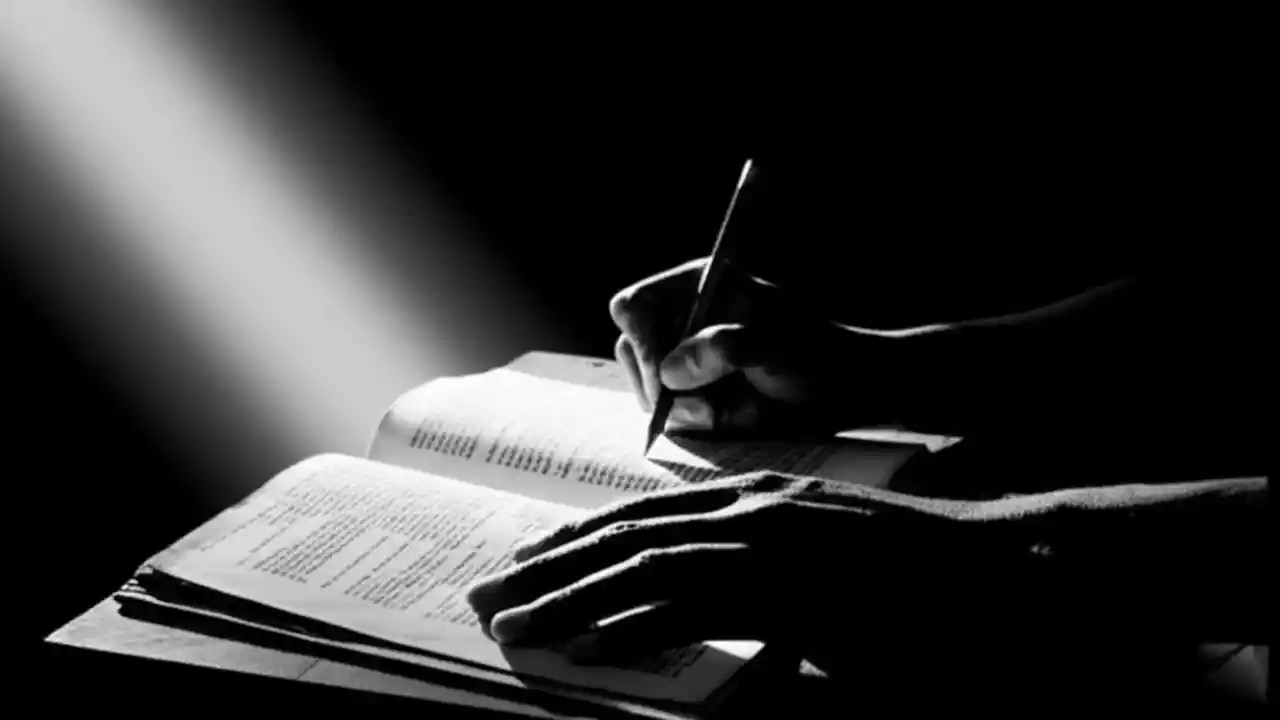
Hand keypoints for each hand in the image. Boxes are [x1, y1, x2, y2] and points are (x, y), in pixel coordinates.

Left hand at [465, 472, 974, 662]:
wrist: (999, 572)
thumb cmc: (919, 572)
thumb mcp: (828, 555)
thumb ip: (769, 572)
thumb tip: (724, 597)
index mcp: (759, 494)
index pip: (647, 510)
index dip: (581, 535)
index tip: (531, 559)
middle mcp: (753, 506)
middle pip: (628, 532)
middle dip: (551, 567)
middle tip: (490, 594)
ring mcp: (770, 541)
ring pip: (643, 566)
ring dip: (571, 599)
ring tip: (512, 626)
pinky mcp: (790, 587)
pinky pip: (689, 607)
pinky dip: (628, 627)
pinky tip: (584, 649)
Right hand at [610, 258, 944, 435]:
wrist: (845, 390)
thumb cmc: (815, 355)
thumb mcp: (777, 347)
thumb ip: (725, 349)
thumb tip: (670, 370)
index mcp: (696, 287)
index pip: (634, 306)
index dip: (642, 343)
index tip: (666, 380)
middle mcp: (682, 319)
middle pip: (630, 350)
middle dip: (660, 385)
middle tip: (704, 406)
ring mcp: (683, 359)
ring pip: (647, 390)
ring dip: (682, 409)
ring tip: (728, 409)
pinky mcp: (691, 395)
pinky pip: (669, 417)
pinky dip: (695, 424)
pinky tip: (730, 417)